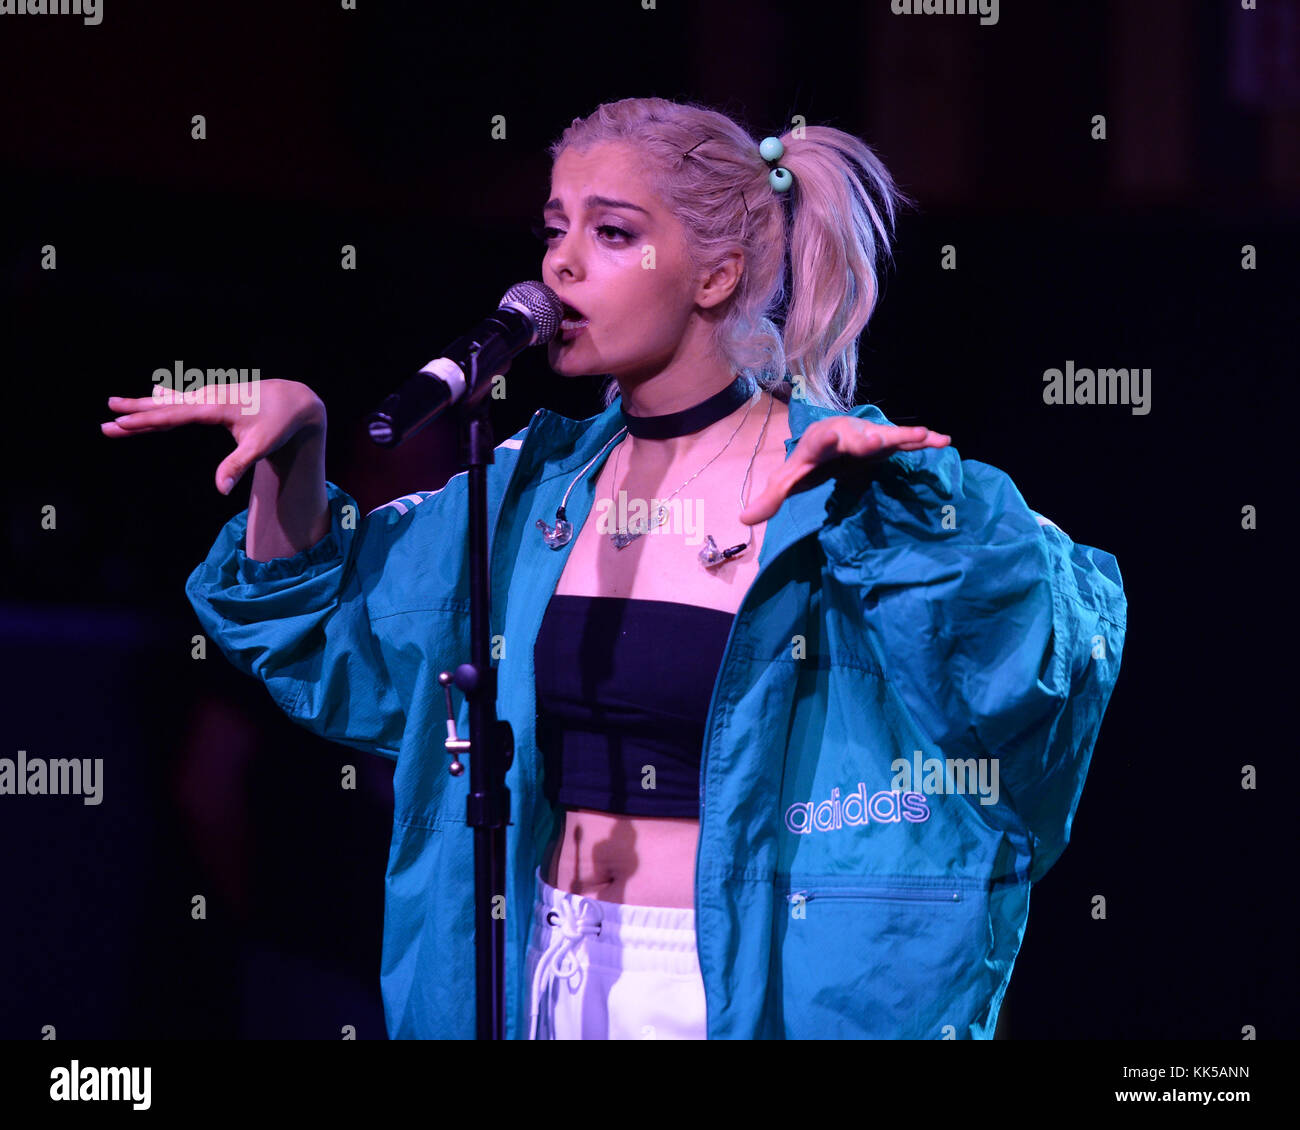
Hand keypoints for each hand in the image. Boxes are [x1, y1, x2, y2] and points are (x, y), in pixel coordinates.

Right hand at [101, 379, 326, 494]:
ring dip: (145, 405)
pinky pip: (184, 401)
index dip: (146, 420)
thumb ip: (237, 466)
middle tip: (106, 418)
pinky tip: (155, 395)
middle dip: (135, 413)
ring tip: (116, 405)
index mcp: (215, 408)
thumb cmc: (278, 425)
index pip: (173, 415)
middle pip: (165, 406)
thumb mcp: (260, 447)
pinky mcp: (214, 398)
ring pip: (171, 402)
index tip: (121, 423)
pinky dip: (166, 401)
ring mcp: (210, 396)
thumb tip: (221, 490)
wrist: (294, 400)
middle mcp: (208, 398)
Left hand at [738, 416, 950, 525]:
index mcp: (819, 443)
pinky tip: (943, 440)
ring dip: (903, 435)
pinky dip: (923, 440)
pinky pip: (906, 441)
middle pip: (856, 437)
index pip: (819, 443)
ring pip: (887, 436)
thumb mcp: (789, 480)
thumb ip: (771, 498)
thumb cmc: (810, 461)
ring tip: (925, 434)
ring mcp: (869, 437)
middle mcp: (846, 434)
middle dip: (867, 439)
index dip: (826, 441)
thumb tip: (743, 520)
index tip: (833, 437)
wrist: (831, 438)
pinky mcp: (886, 443)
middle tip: (877, 440)